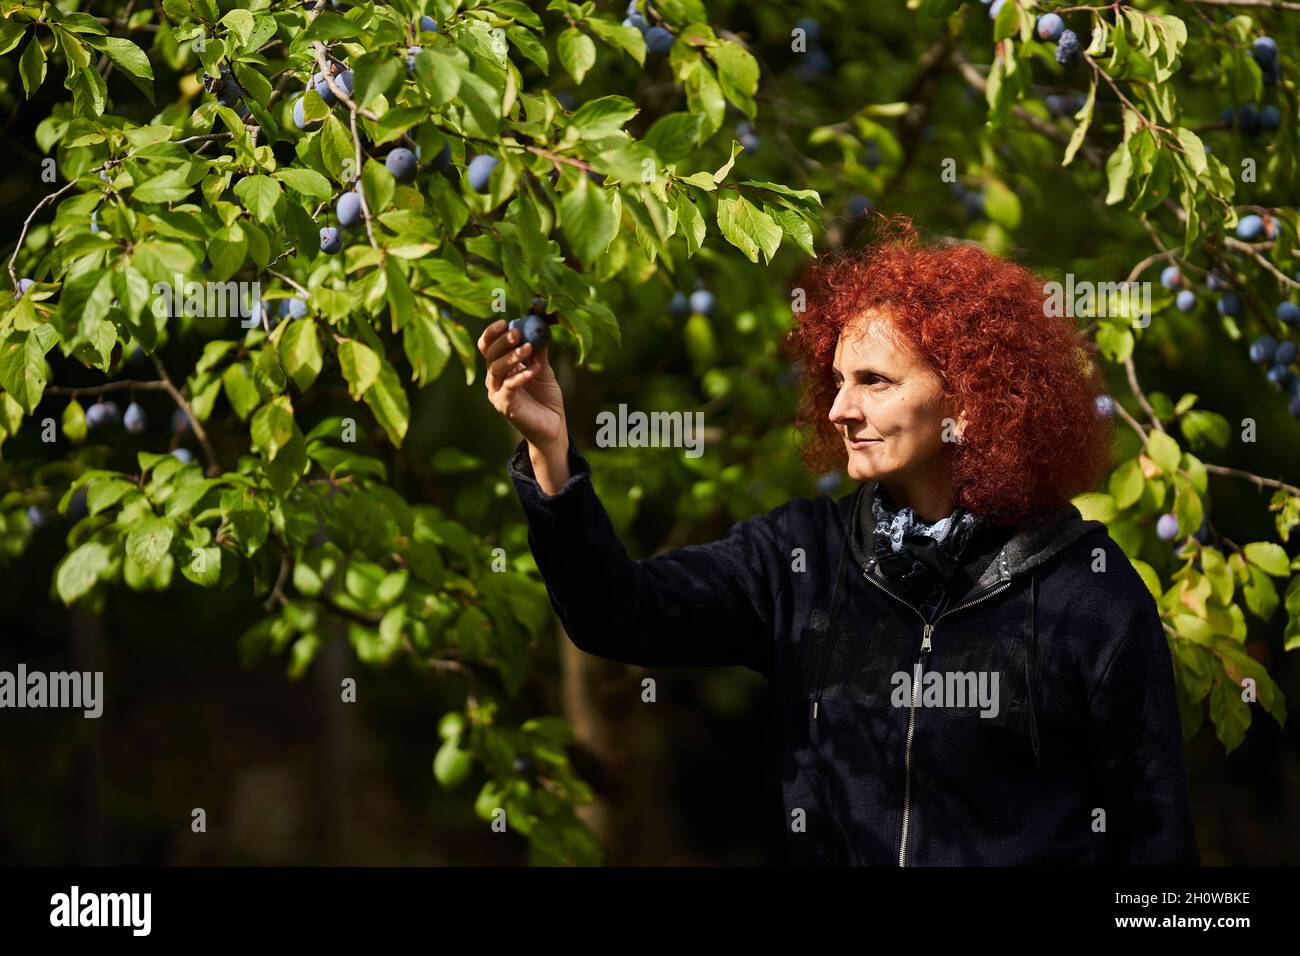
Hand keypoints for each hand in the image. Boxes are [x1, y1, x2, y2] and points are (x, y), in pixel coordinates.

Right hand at [477, 318, 566, 450]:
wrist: (553, 427)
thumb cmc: (546, 399)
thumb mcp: (543, 370)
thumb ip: (538, 352)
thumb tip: (539, 327)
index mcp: (500, 367)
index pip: (488, 346)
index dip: (493, 333)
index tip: (506, 321)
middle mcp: (494, 379)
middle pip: (490, 355)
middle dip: (502, 341)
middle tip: (516, 332)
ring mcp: (497, 393)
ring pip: (496, 369)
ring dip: (512, 357)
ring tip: (528, 348)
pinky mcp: (504, 406)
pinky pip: (509, 387)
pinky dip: (521, 376)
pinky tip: (534, 370)